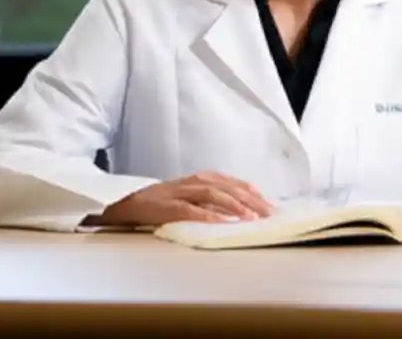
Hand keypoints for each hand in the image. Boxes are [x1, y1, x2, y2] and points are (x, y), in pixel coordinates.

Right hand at [97, 172, 274, 225]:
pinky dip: (207, 215)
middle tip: (267, 213)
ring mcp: (181, 193)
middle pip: (227, 187)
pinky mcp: (168, 206)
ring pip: (212, 194)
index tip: (270, 205)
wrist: (130, 204)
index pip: (234, 183)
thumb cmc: (165, 203)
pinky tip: (221, 222)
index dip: (253, 193)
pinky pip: (190, 210)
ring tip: (250, 217)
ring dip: (233, 205)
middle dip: (250, 200)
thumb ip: (215, 202)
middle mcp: (194, 182)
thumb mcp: (194, 198)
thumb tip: (244, 211)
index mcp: (203, 179)